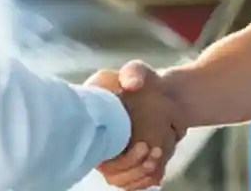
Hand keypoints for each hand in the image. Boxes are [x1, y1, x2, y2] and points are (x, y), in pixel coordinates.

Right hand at [89, 61, 185, 188]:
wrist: (163, 98)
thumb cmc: (144, 82)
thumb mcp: (138, 71)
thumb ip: (134, 72)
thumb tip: (131, 84)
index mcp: (90, 117)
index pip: (87, 141)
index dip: (112, 151)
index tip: (142, 144)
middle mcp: (95, 139)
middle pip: (104, 167)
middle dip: (130, 165)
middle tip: (152, 150)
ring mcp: (108, 155)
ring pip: (116, 178)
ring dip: (138, 175)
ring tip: (157, 157)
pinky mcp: (122, 166)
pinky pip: (127, 183)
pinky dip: (142, 181)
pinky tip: (157, 169)